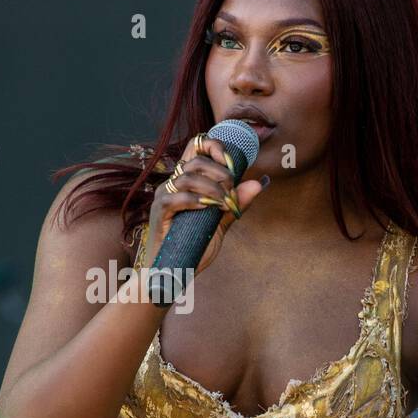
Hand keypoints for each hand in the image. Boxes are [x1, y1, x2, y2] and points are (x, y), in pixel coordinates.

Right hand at [142, 133, 265, 275]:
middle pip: (195, 160)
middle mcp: (173, 184)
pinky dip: (195, 201)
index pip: (196, 147)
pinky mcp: (159, 212)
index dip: (214, 146)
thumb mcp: (221, 223)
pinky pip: (176, 198)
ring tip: (223, 204)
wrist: (173, 272)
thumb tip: (258, 183)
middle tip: (232, 190)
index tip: (232, 162)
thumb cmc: (193, 246)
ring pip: (188, 177)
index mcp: (186, 181)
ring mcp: (164, 197)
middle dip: (220, 171)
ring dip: (212, 188)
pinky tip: (208, 208)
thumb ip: (236, 203)